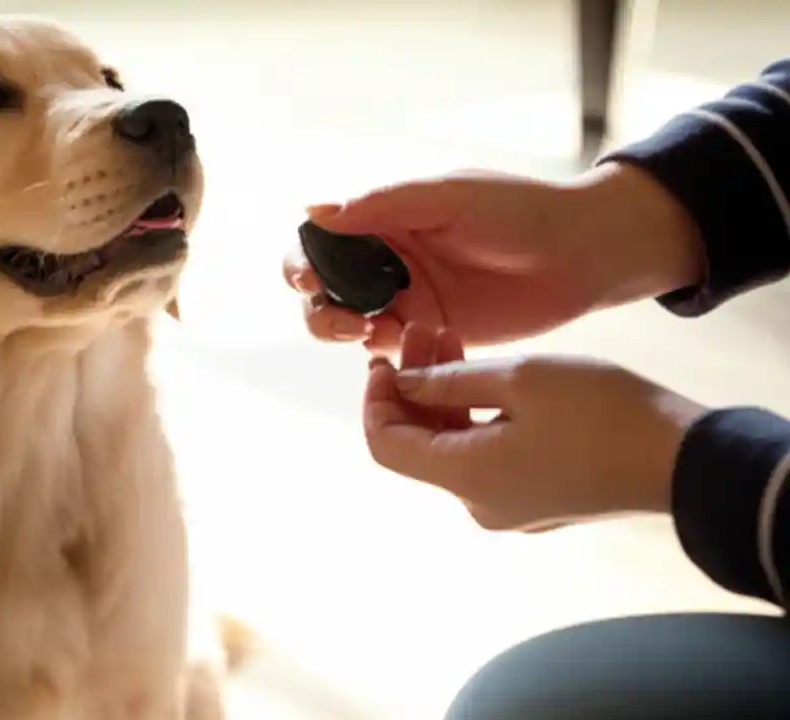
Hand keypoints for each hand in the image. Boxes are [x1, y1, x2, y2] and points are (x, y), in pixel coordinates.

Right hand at [284, 164, 703, 349]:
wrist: (584, 254)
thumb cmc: (522, 210)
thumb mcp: (450, 197)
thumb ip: (384, 206)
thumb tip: (314, 212)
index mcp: (384, 219)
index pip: (320, 242)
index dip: (302, 261)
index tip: (310, 278)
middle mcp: (387, 261)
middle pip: (321, 289)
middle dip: (316, 305)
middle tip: (344, 317)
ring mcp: (406, 300)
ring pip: (345, 323)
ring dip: (339, 329)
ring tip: (367, 331)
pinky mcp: (430, 336)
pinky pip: (386, 352)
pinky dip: (378, 355)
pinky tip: (397, 351)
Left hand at [363, 325, 706, 530]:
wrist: (686, 460)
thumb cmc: (603, 413)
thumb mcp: (519, 379)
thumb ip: (449, 381)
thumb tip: (404, 382)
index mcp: (465, 478)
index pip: (385, 444)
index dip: (375, 400)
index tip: (382, 357)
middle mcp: (479, 502)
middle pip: (418, 444)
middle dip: (412, 386)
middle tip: (421, 328)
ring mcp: (510, 504)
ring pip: (453, 445)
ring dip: (444, 395)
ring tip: (448, 336)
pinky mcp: (537, 496)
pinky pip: (487, 455)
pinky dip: (475, 414)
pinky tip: (484, 371)